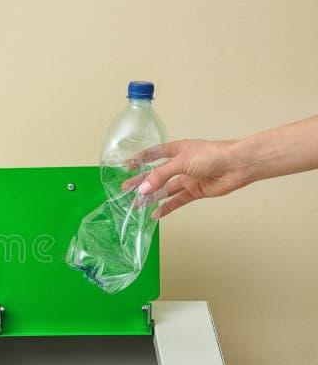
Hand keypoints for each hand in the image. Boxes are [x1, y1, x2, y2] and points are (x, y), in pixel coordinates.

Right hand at [120, 139, 251, 218]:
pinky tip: (155, 214)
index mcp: (177, 150)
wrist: (238, 165)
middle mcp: (180, 164)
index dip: (140, 159)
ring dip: (151, 197)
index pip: (153, 154)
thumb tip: (143, 188)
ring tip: (136, 204)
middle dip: (141, 182)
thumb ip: (161, 175)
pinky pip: (177, 201)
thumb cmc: (212, 155)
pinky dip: (166, 208)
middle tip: (125, 189)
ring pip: (164, 189)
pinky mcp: (195, 191)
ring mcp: (187, 178)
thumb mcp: (181, 162)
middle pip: (156, 174)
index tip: (127, 166)